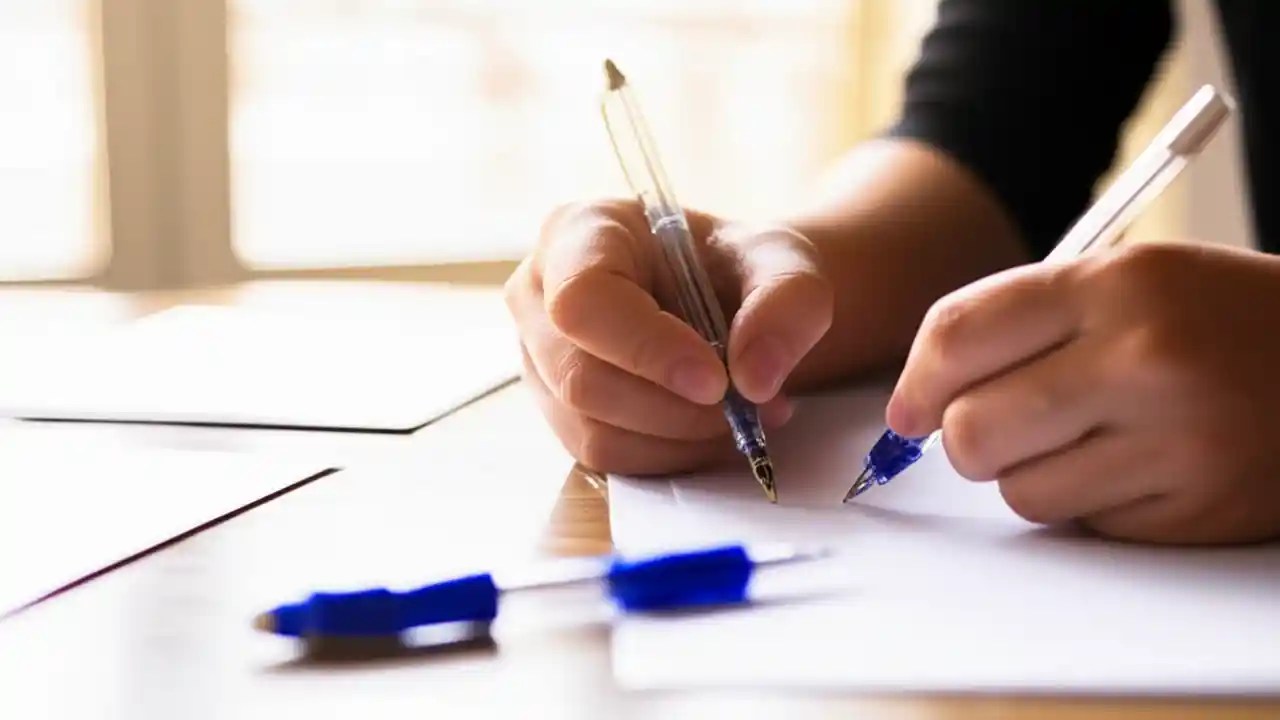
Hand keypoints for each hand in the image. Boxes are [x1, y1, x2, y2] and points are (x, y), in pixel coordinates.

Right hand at [506, 200, 831, 474]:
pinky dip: (671, 456)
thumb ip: (787, 302)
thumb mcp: (785, 263)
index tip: (717, 381)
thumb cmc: (739, 268)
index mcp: (578, 233)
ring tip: (747, 415)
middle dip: (674, 408)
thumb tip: (753, 378)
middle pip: (580, 377)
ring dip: (680, 438)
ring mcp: (541, 360)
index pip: (583, 300)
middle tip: (750, 406)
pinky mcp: (560, 412)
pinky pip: (606, 457)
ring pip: (593, 429)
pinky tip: (714, 431)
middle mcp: (539, 296)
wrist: (729, 300)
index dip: (644, 348)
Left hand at [887, 242, 1279, 543]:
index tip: (911, 406)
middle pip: (972, 429)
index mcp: (1115, 284)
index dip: (916, 381)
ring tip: (1088, 438)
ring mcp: (1175, 442)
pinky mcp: (1195, 512)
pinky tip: (1137, 464)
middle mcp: (1143, 359)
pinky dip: (1090, 503)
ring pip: (1019, 490)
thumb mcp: (1124, 279)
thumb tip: (914, 404)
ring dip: (1031, 474)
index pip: (957, 336)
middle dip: (965, 438)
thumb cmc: (1211, 319)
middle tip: (1000, 426)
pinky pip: (1083, 525)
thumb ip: (1015, 323)